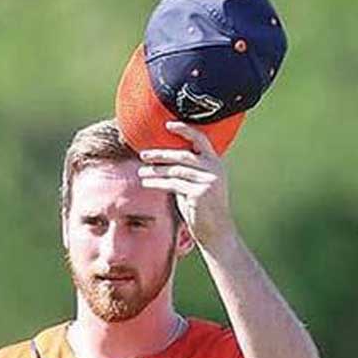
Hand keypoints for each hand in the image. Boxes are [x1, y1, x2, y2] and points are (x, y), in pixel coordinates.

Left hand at [137, 122, 236, 251]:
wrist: (217, 232)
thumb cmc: (203, 210)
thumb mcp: (196, 186)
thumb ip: (185, 174)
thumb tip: (162, 164)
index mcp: (216, 163)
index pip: (201, 139)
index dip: (185, 130)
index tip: (167, 125)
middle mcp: (214, 169)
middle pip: (183, 155)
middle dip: (161, 154)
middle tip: (143, 154)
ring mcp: (208, 181)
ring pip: (176, 170)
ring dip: (156, 171)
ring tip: (141, 172)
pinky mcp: (200, 194)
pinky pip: (174, 185)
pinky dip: (158, 183)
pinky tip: (147, 182)